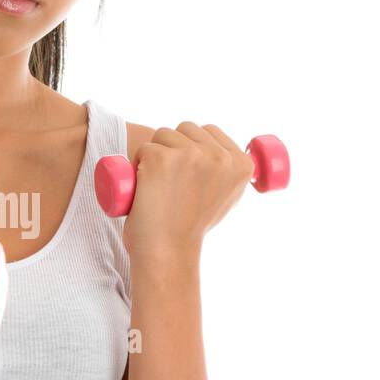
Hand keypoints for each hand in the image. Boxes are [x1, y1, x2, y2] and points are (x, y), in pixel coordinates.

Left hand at [122, 122, 255, 262]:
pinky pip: (143, 148)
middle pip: (186, 128)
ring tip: (158, 186)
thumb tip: (229, 155)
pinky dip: (137, 164)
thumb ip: (229, 174)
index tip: (186, 175)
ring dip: (154, 153)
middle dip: (173, 147)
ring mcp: (191, 155)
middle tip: (170, 183)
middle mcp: (220, 156)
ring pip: (163, 134)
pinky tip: (145, 188)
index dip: (192, 147)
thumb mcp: (225, 198)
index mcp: (241, 164)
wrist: (168, 252)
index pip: (209, 131)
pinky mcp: (161, 158)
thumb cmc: (189, 228)